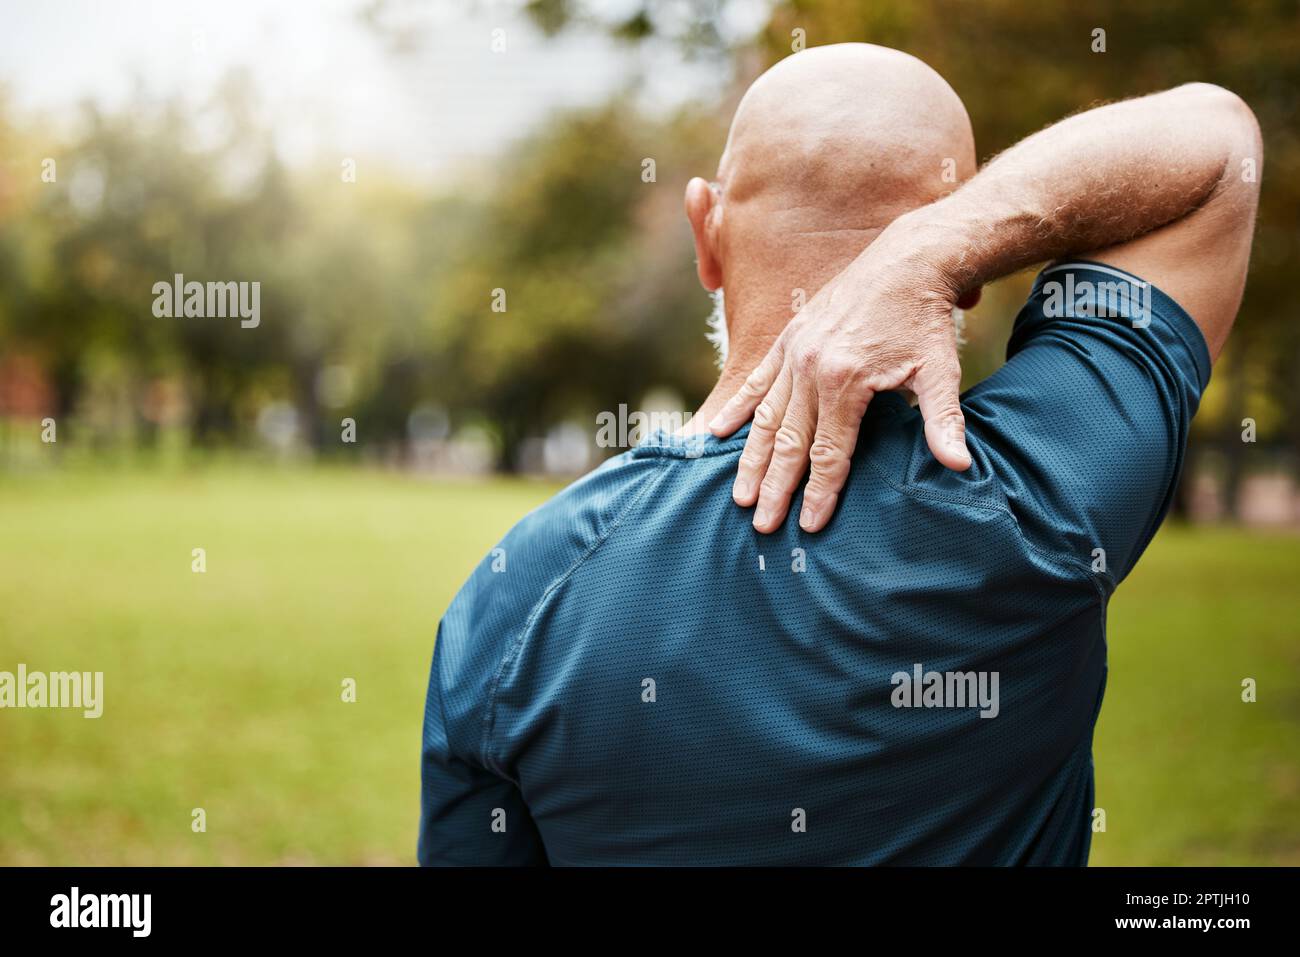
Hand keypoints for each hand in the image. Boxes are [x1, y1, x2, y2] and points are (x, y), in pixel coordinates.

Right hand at [708, 217, 972, 533]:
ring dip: (751, 458)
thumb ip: (943, 421)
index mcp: (846, 379)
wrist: (909, 260)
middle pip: (790, 441)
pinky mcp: (789, 338)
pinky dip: (737, 408)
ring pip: (767, 417)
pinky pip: (756, 380)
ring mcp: (795, 351)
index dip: (819, 492)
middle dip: (776, 487)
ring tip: (739, 495)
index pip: (829, 451)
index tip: (810, 527)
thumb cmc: (925, 320)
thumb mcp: (940, 371)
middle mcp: (811, 366)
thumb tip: (960, 465)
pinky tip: (715, 432)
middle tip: (763, 527)